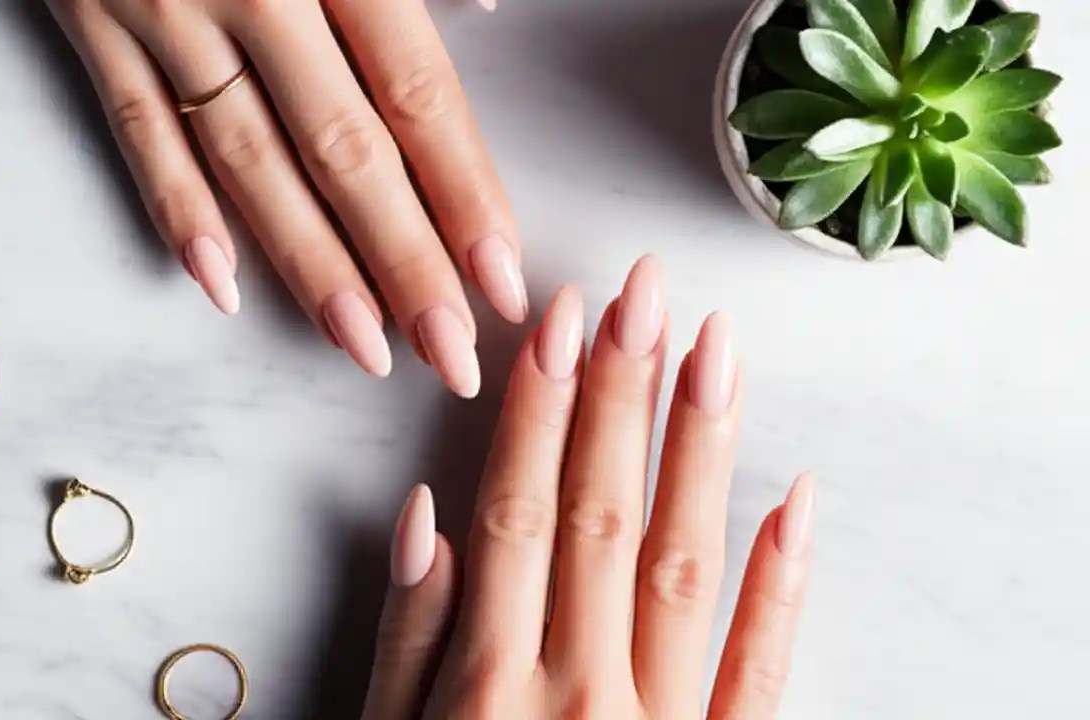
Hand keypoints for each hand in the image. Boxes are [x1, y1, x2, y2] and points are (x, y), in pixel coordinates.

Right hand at [45, 0, 523, 396]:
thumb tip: (488, 7)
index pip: (415, 94)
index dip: (464, 193)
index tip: (501, 278)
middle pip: (342, 150)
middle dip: (403, 263)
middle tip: (450, 354)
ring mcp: (163, 10)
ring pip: (247, 159)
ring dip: (307, 264)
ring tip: (360, 346)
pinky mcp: (90, 19)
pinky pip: (133, 127)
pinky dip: (175, 208)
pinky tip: (217, 283)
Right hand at [362, 256, 815, 718]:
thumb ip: (407, 641)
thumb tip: (424, 518)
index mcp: (489, 686)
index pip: (516, 512)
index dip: (540, 410)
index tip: (561, 322)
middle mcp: (580, 695)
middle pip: (600, 515)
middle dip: (621, 393)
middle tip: (643, 295)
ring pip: (681, 566)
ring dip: (697, 448)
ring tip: (714, 348)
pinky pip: (759, 670)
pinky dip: (781, 585)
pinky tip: (796, 498)